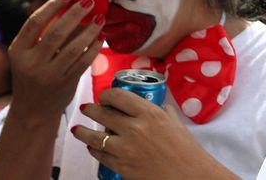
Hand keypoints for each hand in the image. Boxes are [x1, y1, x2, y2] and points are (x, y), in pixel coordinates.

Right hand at [8, 0, 103, 119]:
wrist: (33, 108)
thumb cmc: (31, 74)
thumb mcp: (27, 54)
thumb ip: (41, 34)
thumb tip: (69, 5)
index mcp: (18, 51)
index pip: (34, 23)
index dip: (52, 6)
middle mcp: (32, 63)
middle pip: (56, 33)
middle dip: (75, 14)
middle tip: (90, 2)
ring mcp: (50, 74)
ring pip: (74, 47)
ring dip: (90, 30)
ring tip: (100, 18)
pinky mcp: (66, 82)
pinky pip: (84, 61)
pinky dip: (94, 47)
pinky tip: (101, 36)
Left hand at [75, 89, 232, 179]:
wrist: (188, 175)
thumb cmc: (186, 150)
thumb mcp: (176, 123)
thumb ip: (163, 112)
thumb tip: (157, 106)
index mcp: (150, 113)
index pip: (118, 96)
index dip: (107, 94)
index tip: (105, 96)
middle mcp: (134, 128)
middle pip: (103, 113)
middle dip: (91, 109)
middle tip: (87, 108)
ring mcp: (125, 147)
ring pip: (94, 136)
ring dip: (83, 131)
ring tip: (77, 128)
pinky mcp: (120, 165)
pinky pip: (99, 154)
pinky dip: (92, 149)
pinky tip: (91, 147)